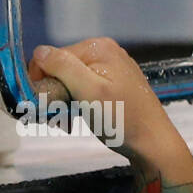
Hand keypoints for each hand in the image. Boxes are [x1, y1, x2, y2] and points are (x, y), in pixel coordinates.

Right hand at [25, 36, 177, 160]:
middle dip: (55, 92)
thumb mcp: (88, 92)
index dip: (43, 80)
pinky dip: (76, 103)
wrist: (153, 144)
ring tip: (69, 120)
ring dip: (63, 100)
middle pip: (61, 68)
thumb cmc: (122, 120)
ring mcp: (111, 69)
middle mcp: (105, 52)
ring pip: (70, 80)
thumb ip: (63, 68)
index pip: (52, 56)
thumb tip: (39, 51)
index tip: (45, 104)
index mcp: (99, 47)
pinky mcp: (114, 85)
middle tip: (59, 117)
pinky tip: (78, 117)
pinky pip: (84, 88)